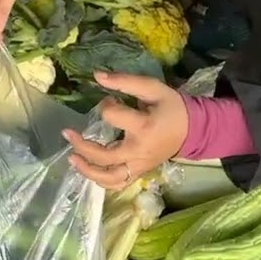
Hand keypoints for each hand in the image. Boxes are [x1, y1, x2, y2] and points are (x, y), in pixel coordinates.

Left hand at [62, 72, 188, 189]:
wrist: (193, 129)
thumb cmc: (172, 107)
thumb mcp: (152, 88)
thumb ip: (125, 82)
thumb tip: (97, 76)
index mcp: (143, 127)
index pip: (111, 117)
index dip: (106, 106)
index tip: (110, 100)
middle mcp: (139, 151)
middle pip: (104, 155)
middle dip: (82, 145)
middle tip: (67, 133)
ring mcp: (139, 166)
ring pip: (110, 178)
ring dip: (87, 170)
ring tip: (72, 158)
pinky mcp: (140, 173)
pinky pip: (118, 184)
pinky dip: (101, 182)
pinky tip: (88, 172)